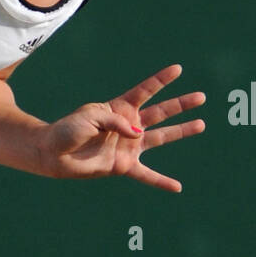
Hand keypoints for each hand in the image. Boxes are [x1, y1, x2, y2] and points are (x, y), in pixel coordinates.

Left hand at [38, 64, 205, 191]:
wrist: (54, 153)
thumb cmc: (68, 130)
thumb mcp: (90, 117)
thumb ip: (115, 122)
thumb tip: (138, 135)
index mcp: (119, 107)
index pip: (145, 91)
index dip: (161, 80)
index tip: (178, 69)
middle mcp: (128, 125)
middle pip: (161, 112)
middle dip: (181, 104)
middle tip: (201, 97)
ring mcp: (128, 145)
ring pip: (161, 137)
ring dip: (182, 131)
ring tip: (201, 124)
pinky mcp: (124, 165)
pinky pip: (147, 175)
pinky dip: (161, 181)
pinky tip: (177, 187)